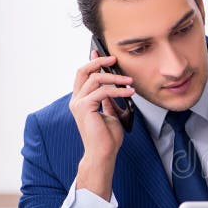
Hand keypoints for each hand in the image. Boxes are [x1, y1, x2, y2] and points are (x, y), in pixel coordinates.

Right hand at [69, 50, 134, 199]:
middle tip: (115, 60)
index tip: (102, 53)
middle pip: (83, 71)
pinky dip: (118, 90)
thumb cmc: (107, 138)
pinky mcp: (84, 107)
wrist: (104, 153)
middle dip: (99, 62)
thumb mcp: (110, 114)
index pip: (83, 75)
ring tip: (130, 82)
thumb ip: (108, 101)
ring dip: (116, 78)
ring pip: (96, 79)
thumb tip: (114, 88)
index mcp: (81, 100)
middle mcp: (76, 100)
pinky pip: (103, 91)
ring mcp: (78, 103)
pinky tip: (129, 92)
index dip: (92, 62)